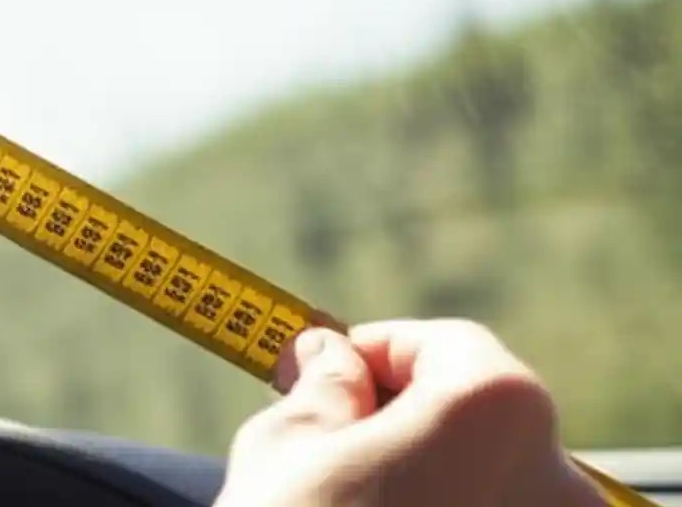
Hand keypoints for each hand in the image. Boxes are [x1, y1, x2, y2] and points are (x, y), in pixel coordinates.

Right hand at [215, 319, 606, 506]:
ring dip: (425, 474)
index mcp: (496, 411)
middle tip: (326, 431)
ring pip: (487, 482)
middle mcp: (552, 480)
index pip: (446, 346)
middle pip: (478, 415)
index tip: (324, 371)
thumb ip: (323, 387)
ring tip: (346, 497)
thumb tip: (328, 359)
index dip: (377, 350)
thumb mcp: (287, 446)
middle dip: (402, 412)